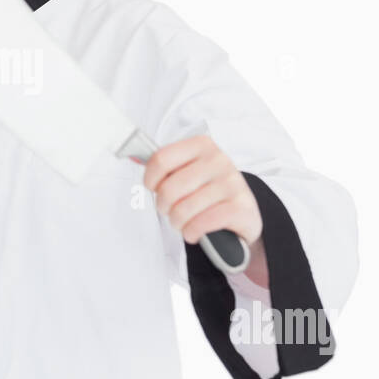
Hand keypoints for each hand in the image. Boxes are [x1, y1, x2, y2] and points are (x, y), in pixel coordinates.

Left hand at [140, 134, 262, 248]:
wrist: (243, 214)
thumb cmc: (209, 192)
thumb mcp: (191, 171)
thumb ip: (167, 165)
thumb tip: (135, 156)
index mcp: (202, 146)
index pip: (161, 159)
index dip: (151, 179)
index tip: (153, 188)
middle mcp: (218, 160)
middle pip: (169, 188)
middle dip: (163, 207)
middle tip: (169, 210)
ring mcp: (232, 184)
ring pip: (184, 209)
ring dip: (177, 223)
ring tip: (183, 222)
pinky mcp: (240, 208)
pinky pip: (202, 223)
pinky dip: (192, 232)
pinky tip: (194, 232)